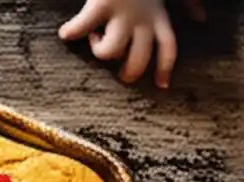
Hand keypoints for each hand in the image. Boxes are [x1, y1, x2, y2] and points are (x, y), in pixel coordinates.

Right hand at [58, 0, 199, 87]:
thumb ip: (187, 2)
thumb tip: (201, 18)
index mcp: (158, 15)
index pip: (168, 48)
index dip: (164, 69)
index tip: (161, 86)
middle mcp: (142, 19)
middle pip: (138, 60)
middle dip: (126, 72)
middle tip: (116, 70)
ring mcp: (120, 14)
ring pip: (111, 52)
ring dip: (99, 50)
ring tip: (94, 38)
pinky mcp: (99, 6)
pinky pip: (80, 29)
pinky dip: (70, 32)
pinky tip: (66, 31)